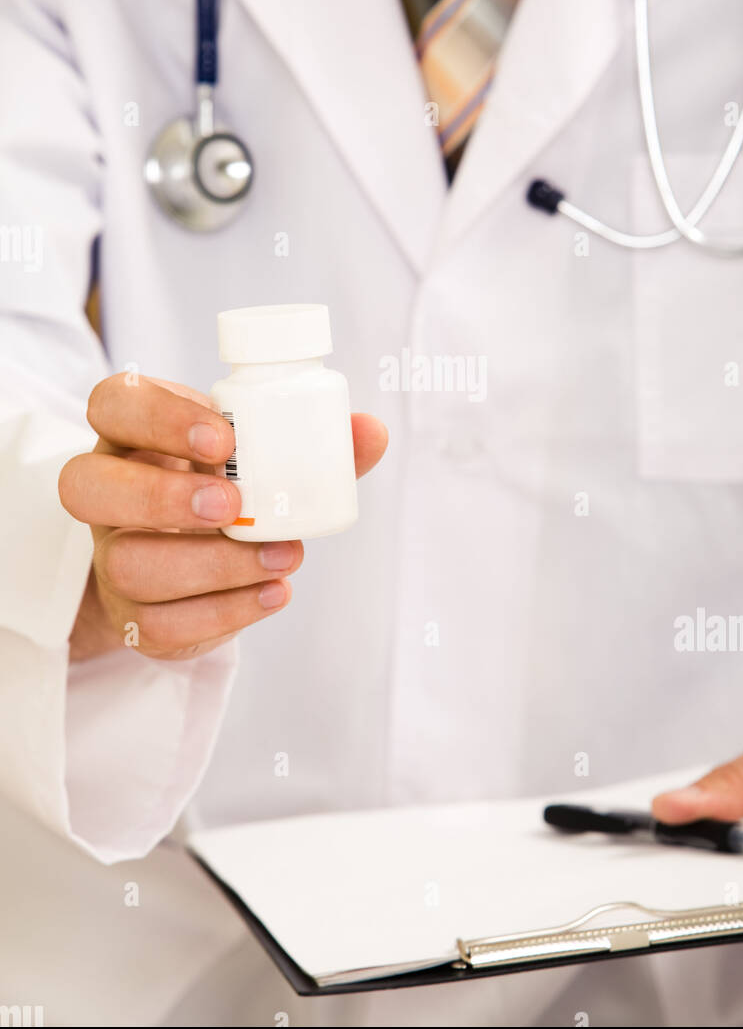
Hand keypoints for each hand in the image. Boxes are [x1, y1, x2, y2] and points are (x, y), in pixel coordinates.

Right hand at [60, 375, 387, 661]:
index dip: (157, 418)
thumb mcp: (266, 458)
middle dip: (160, 497)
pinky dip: (224, 612)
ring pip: (127, 565)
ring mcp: (111, 556)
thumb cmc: (235, 489)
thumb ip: (318, 446)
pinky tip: (272, 593)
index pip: (112, 405)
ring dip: (213, 565)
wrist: (199, 565)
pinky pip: (157, 623)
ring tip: (282, 557)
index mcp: (132, 433)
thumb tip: (372, 433)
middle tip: (233, 504)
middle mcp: (107, 491)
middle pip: (85, 486)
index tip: (223, 441)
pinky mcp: (132, 615)